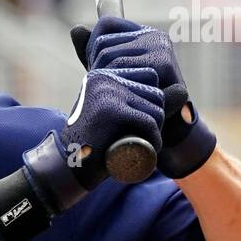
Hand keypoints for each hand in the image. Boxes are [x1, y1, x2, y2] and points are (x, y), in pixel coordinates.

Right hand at [23, 65, 164, 212]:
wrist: (68, 165)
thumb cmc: (91, 143)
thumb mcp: (106, 112)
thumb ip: (123, 97)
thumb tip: (173, 88)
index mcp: (102, 75)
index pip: (149, 76)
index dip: (153, 103)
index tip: (144, 124)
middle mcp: (104, 78)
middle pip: (155, 92)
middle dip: (157, 118)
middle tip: (146, 138)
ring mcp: (107, 92)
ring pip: (156, 107)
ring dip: (158, 130)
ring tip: (146, 144)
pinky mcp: (112, 110)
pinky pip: (149, 121)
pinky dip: (155, 139)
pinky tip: (150, 149)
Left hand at [70, 16, 216, 178]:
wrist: (160, 129)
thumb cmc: (133, 100)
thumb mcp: (109, 73)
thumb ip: (92, 52)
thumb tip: (76, 29)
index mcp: (144, 34)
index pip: (106, 24)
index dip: (94, 45)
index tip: (99, 67)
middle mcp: (154, 36)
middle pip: (103, 43)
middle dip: (96, 67)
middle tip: (109, 88)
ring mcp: (161, 49)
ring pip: (109, 57)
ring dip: (105, 79)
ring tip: (118, 93)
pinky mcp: (162, 64)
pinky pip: (121, 69)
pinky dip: (116, 85)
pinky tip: (125, 97)